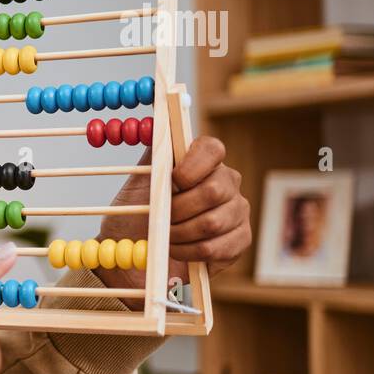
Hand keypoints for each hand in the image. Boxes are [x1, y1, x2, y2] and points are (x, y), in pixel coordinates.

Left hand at [96, 136, 251, 302]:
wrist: (134, 254)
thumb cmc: (137, 215)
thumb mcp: (140, 181)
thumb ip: (155, 152)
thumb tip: (159, 118)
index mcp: (203, 163)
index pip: (213, 149)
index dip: (193, 165)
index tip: (173, 181)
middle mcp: (226, 183)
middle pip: (215, 190)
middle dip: (179, 209)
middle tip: (161, 217)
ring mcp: (237, 211)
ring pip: (214, 222)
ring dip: (180, 233)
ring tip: (166, 236)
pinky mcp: (239, 240)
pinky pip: (217, 247)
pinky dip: (189, 252)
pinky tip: (178, 250)